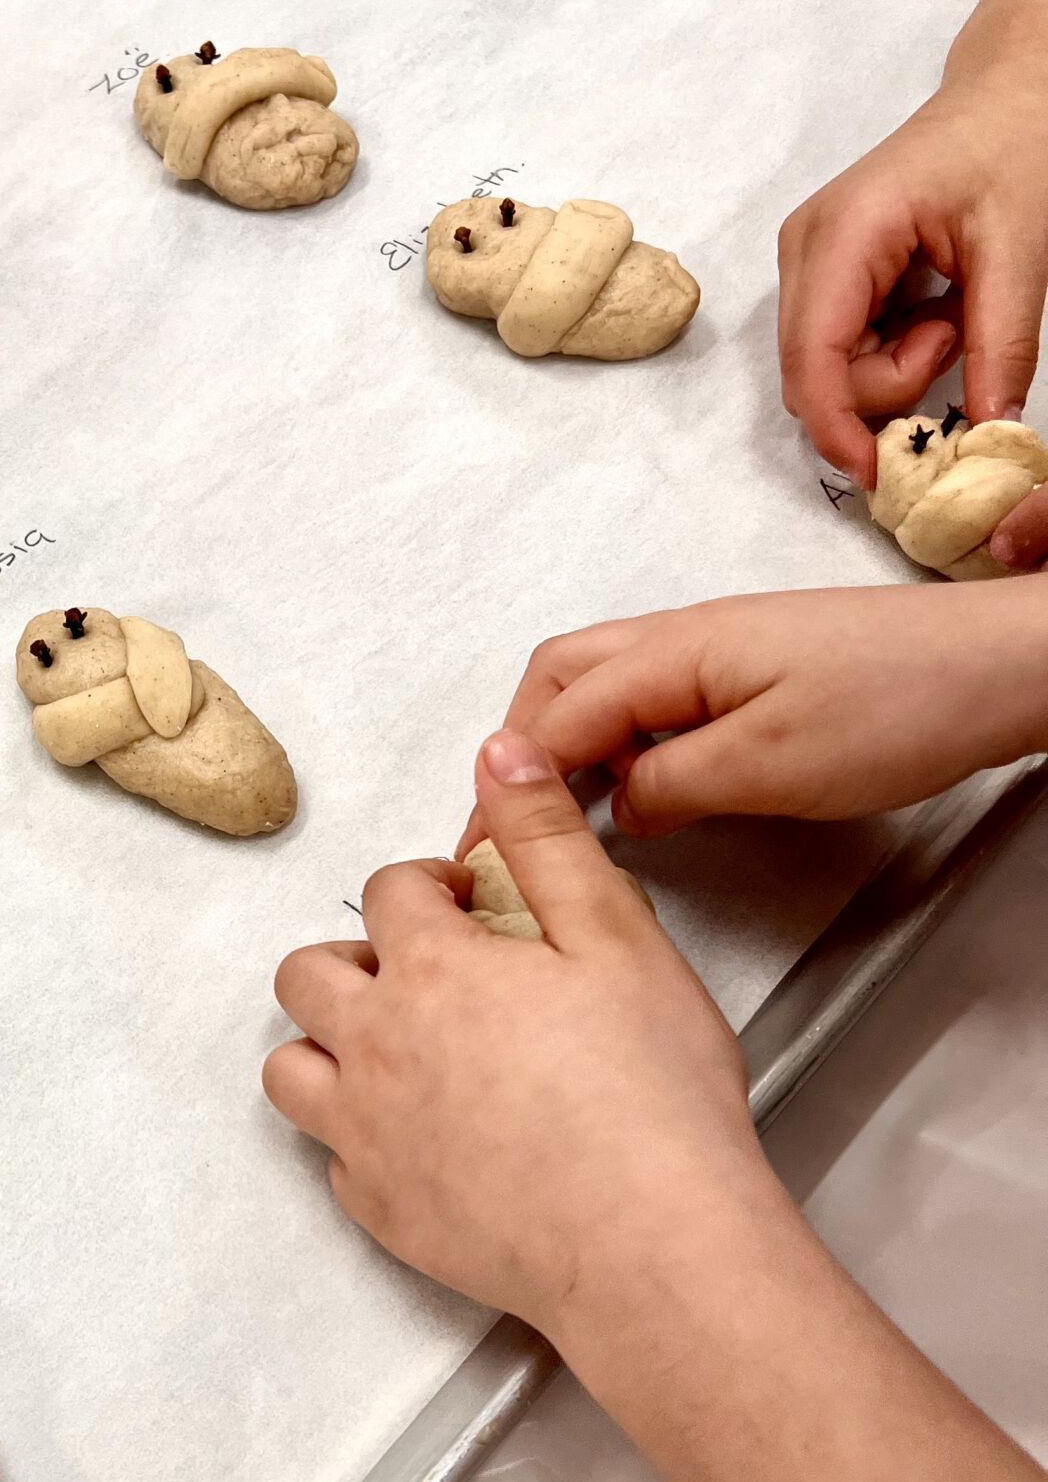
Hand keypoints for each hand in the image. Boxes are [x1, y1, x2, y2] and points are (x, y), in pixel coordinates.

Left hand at [263, 731, 776, 1341]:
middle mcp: (376, 1046)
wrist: (651, 1245)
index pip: (387, 892)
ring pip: (289, 1068)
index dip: (428, 889)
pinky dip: (361, 1138)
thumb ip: (547, 839)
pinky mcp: (380, 1213)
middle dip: (355, 958)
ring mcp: (366, 1136)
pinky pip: (331, 1160)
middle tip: (427, 979)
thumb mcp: (618, 936)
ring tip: (400, 1054)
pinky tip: (422, 1140)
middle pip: (306, 974)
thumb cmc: (652, 1091)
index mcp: (432, 969)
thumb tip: (498, 753)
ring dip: (328, 1046)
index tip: (471, 910)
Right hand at [462, 581, 1047, 839]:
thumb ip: (669, 785)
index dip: (511, 781)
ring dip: (573, 740)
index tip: (485, 845)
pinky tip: (649, 787)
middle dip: (523, 745)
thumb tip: (614, 806)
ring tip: (574, 812)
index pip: (555, 714)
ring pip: (607, 682)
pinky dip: (626, 738)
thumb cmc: (896, 707)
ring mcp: (721, 647)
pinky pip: (657, 695)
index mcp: (675, 652)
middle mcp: (685, 636)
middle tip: (514, 821)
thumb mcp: (767, 768)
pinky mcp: (755, 667)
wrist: (999, 668)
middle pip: (562, 676)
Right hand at [777, 0, 1047, 566]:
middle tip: (955, 333)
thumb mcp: (1020, 252)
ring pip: (825, 370)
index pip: (812, 360)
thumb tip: (988, 437)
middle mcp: (806, 251)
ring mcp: (808, 263)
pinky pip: (840, 350)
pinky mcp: (824, 274)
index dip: (838, 429)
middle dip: (885, 386)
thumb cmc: (1015, 146)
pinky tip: (930, 307)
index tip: (883, 474)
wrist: (1010, 91)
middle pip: (812, 376)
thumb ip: (1000, 349)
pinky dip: (890, 351)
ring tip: (949, 310)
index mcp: (844, 234)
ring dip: (892, 367)